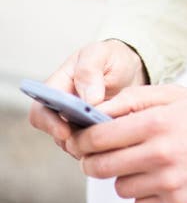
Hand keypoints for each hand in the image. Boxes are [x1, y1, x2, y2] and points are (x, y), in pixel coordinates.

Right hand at [28, 39, 147, 151]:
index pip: (40, 112)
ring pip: (77, 145)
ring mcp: (78, 125)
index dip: (49, 124)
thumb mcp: (100, 54)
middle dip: (75, 139)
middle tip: (96, 139)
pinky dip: (105, 146)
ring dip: (92, 144)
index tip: (66, 131)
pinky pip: (95, 148)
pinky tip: (120, 138)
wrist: (130, 68)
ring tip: (113, 137)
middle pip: (57, 135)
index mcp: (57, 88)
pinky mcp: (95, 135)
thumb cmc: (109, 58)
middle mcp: (63, 110)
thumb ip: (89, 71)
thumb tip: (89, 100)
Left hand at [66, 85, 186, 202]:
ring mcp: (169, 182)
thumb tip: (95, 111)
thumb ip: (131, 99)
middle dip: (92, 162)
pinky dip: (145, 195)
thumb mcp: (173, 95)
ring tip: (144, 164)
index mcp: (154, 123)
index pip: (97, 138)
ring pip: (119, 188)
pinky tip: (161, 179)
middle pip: (100, 167)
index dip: (82, 140)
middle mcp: (159, 154)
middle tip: (100, 156)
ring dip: (124, 177)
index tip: (81, 141)